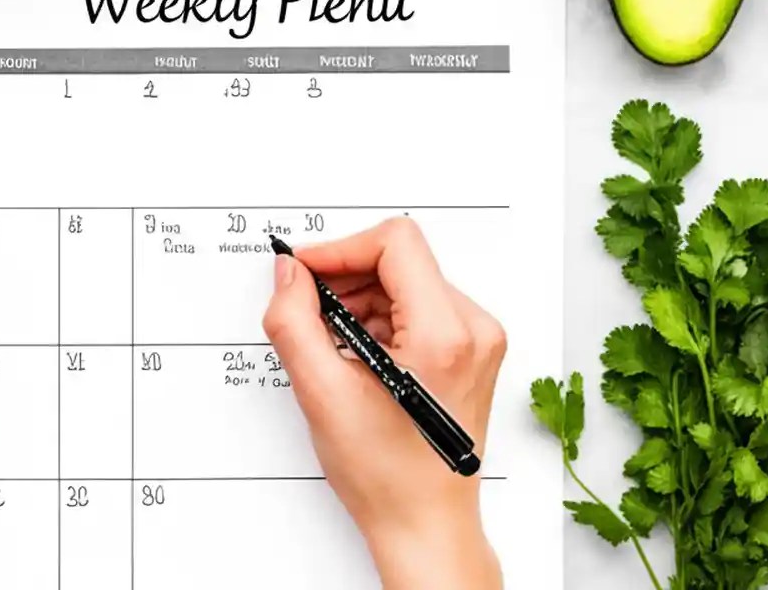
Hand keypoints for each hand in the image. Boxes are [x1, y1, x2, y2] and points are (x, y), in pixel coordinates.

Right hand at [262, 217, 505, 589]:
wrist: (423, 523)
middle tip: (311, 316)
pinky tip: (359, 360)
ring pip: (406, 284)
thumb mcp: (322, 393)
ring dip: (361, 305)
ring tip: (335, 350)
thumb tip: (289, 275)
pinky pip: (419, 309)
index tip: (306, 271)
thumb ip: (295, 321)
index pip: (395, 243)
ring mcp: (478, 341)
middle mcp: (474, 330)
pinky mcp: (470, 352)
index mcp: (446, 334)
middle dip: (347, 282)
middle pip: (400, 261)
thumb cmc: (387, 476)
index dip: (340, 249)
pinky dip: (381, 323)